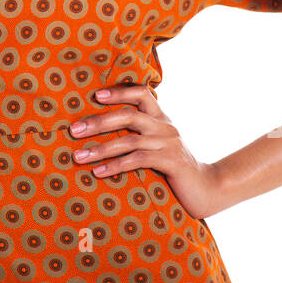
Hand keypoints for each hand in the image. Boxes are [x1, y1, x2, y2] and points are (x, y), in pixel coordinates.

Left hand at [69, 85, 220, 219]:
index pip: (141, 93)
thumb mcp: (157, 147)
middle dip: (98, 122)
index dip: (119, 91)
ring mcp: (169, 143)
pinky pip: (138, 160)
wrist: (207, 190)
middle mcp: (165, 127)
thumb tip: (100, 134)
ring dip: (100, 149)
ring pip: (129, 140)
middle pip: (129, 115)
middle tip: (74, 130)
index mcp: (161, 119)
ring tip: (78, 156)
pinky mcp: (171, 162)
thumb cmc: (174, 170)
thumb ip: (138, 137)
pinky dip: (115, 165)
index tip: (95, 95)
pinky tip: (98, 172)